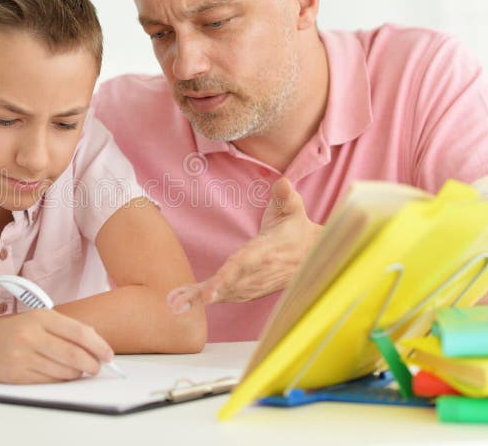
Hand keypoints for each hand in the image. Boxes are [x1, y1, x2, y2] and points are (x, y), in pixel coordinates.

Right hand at [0, 309, 114, 383]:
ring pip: (65, 372)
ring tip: (78, 370)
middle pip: (75, 356)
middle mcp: (32, 335)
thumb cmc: (7, 332)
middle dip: (92, 364)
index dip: (99, 346)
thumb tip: (94, 343)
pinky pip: (50, 382)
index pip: (80, 333)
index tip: (108, 354)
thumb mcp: (34, 319)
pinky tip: (60, 375)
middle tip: (97, 367)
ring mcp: (24, 356)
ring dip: (77, 374)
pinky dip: (61, 380)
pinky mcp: (17, 375)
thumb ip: (62, 329)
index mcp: (40, 317)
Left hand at [167, 177, 322, 311]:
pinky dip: (205, 301)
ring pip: (225, 294)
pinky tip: (185, 302)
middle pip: (228, 284)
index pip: (243, 265)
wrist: (311, 255)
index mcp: (266, 251)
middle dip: (205, 294)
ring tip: (175, 303)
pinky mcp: (250, 291)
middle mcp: (259, 273)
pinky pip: (226, 296)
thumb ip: (285, 195)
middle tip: (178, 302)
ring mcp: (255, 285)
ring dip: (200, 299)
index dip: (226, 278)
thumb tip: (282, 183)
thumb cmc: (295, 226)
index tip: (210, 292)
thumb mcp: (293, 208)